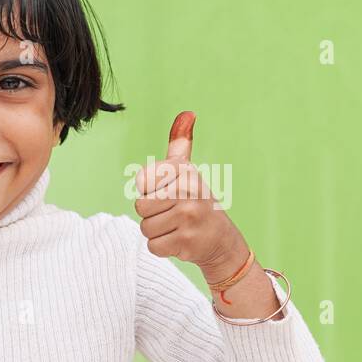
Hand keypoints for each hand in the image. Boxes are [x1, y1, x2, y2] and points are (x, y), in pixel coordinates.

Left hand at [132, 111, 247, 280]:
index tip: (166, 192)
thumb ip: (180, 144)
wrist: (221, 239)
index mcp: (184, 170)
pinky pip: (154, 246)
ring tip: (176, 227)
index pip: (141, 180)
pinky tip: (179, 240)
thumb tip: (188, 113)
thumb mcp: (188, 171)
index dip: (149, 190)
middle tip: (172, 213)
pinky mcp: (186, 240)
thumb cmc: (196, 201)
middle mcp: (188, 190)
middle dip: (152, 214)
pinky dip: (163, 247)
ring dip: (157, 231)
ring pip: (146, 228)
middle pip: (140, 206)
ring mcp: (189, 216)